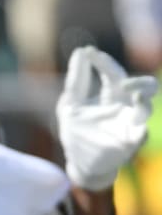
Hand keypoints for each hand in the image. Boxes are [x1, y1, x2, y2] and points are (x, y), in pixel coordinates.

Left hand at [57, 46, 157, 190]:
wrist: (79, 164)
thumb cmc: (76, 132)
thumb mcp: (70, 104)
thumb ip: (76, 80)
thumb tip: (81, 50)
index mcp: (110, 97)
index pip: (112, 74)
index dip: (103, 61)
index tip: (89, 51)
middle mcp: (124, 109)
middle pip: (138, 88)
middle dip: (136, 80)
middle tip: (123, 81)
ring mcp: (128, 126)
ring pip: (145, 109)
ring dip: (143, 101)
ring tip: (135, 94)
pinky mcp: (128, 144)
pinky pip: (141, 135)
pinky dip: (141, 129)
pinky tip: (138, 126)